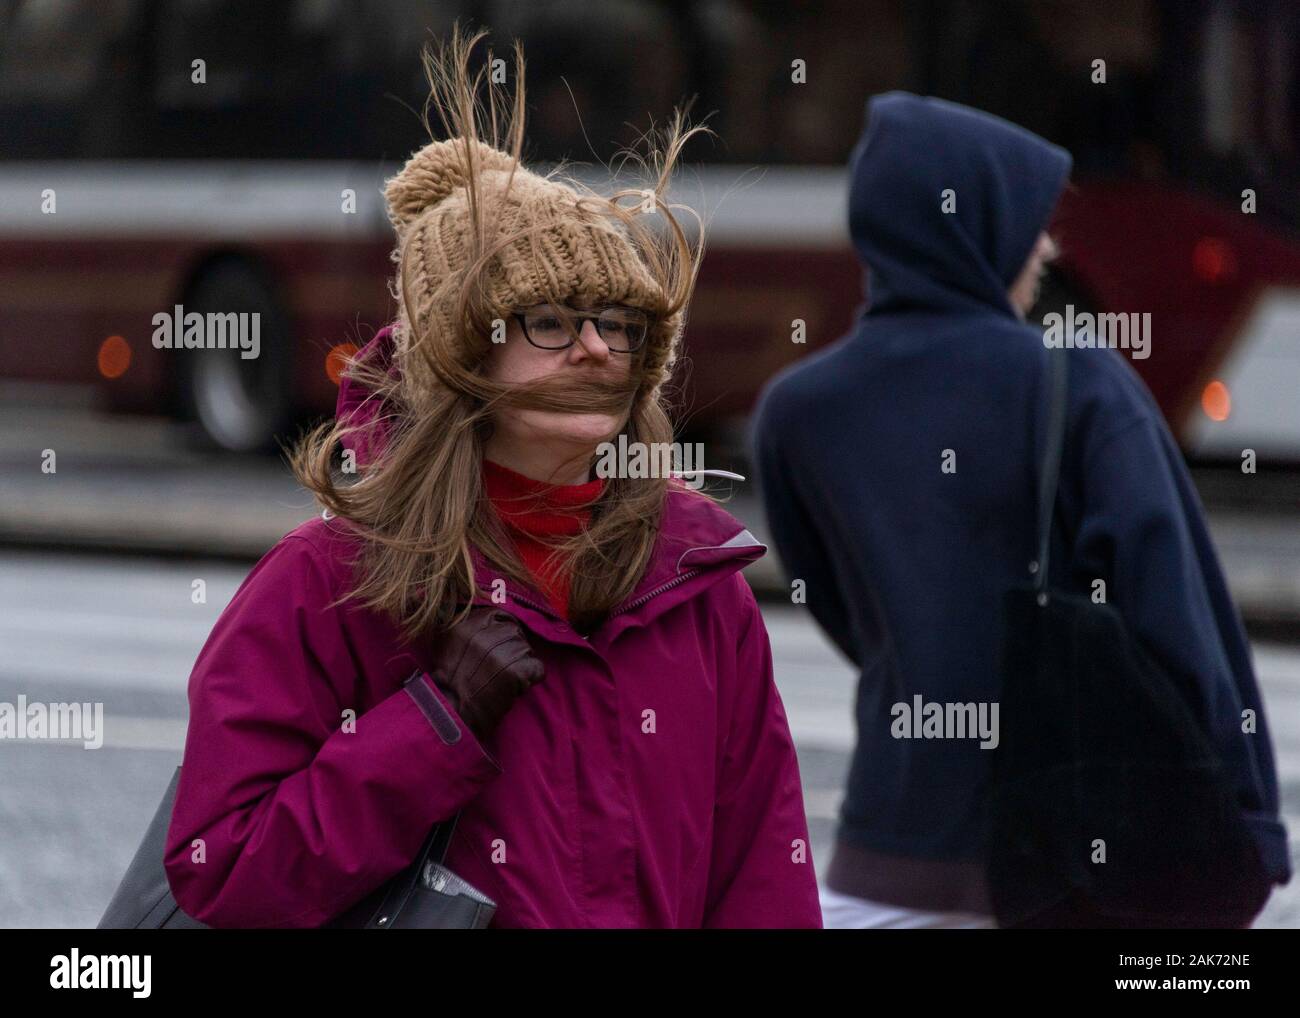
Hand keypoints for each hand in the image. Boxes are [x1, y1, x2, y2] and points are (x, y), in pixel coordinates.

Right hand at [429, 607, 544, 742]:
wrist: (450, 712)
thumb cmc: (449, 680)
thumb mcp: (447, 640)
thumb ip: (462, 621)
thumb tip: (479, 603)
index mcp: (468, 622)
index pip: (501, 615)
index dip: (504, 631)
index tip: (498, 646)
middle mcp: (485, 633)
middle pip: (516, 633)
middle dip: (511, 650)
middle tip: (495, 669)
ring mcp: (502, 652)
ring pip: (527, 650)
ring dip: (519, 666)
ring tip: (499, 680)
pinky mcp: (516, 671)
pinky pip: (537, 669)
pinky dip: (530, 680)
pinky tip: (511, 688)